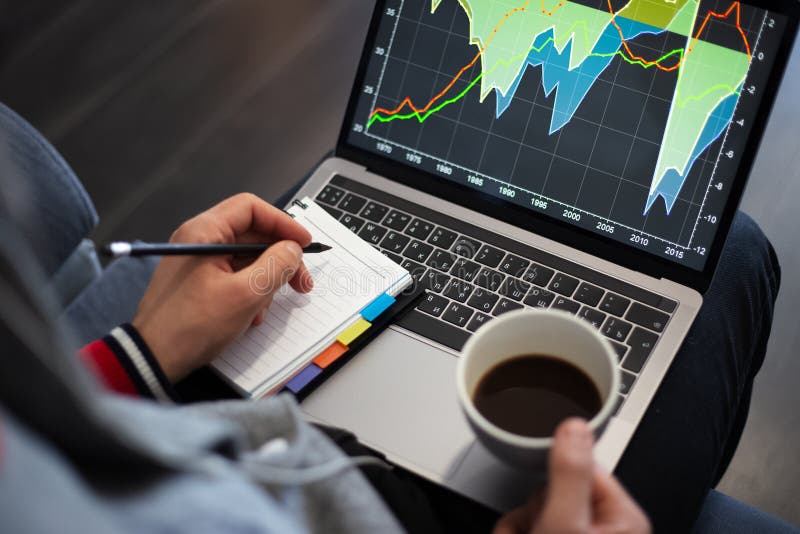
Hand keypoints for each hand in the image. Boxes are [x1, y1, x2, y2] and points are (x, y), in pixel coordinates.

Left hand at [132, 193, 313, 381]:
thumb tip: (293, 249)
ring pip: (246, 259)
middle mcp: (199, 240)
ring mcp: (197, 262)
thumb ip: (277, 265)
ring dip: (265, 281)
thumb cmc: (192, 325)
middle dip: (280, 258)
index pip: (251, 208)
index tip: (304, 244)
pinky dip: (249, 292)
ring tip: (266, 307)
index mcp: (204, 232)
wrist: (152, 359)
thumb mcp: (245, 294)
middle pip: (252, 235)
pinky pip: (233, 276)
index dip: (283, 223)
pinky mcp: (198, 282)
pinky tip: (251, 316)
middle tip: (302, 282)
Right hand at [493, 419, 650, 533]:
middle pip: (550, 491)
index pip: (579, 470)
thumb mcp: (566, 524)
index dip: (553, 483)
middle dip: (530, 514)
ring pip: (533, 511)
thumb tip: (574, 424)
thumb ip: (569, 473)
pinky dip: (515, 533)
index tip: (546, 502)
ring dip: (517, 527)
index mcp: (622, 517)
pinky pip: (526, 526)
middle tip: (535, 532)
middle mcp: (602, 527)